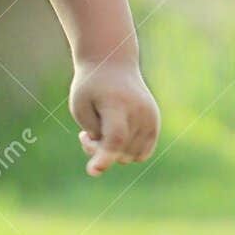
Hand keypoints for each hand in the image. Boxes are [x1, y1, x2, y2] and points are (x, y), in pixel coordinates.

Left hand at [69, 59, 159, 176]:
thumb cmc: (91, 86)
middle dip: (98, 150)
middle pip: (119, 150)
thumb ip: (93, 134)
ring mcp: (151, 118)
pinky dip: (127, 151)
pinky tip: (114, 135)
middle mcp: (139, 112)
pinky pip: (142, 154)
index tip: (92, 171)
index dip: (104, 156)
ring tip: (100, 131)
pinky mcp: (155, 123)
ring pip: (130, 156)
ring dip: (113, 152)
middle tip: (85, 135)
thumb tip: (110, 157)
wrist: (113, 64)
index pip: (115, 137)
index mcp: (117, 104)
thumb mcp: (79, 106)